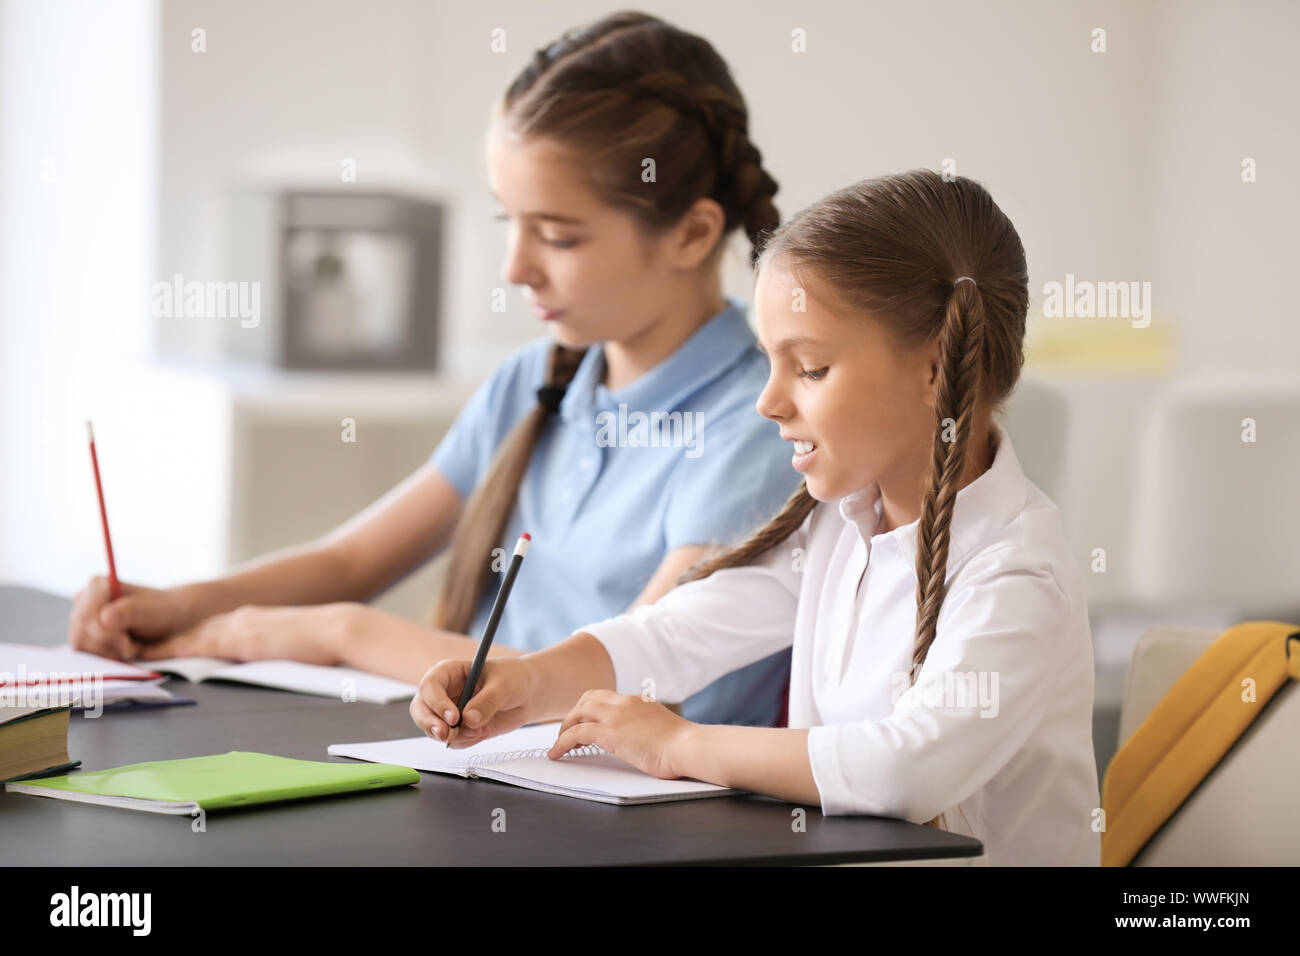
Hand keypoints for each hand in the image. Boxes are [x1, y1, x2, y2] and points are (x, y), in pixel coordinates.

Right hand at [68, 577, 189, 659]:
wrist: (165, 622)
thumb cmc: (158, 612)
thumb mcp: (149, 610)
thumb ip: (128, 612)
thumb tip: (105, 618)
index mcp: (97, 585)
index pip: (85, 614)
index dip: (102, 631)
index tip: (125, 638)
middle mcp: (83, 600)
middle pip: (81, 631)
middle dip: (108, 643)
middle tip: (131, 643)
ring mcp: (80, 619)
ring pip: (81, 643)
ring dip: (109, 650)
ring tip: (130, 644)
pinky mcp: (82, 636)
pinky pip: (84, 653)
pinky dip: (105, 655)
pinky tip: (122, 649)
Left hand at [133, 604, 351, 664]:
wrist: (341, 628)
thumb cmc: (326, 642)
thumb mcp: (293, 645)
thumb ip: (273, 652)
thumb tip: (268, 665)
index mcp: (253, 622)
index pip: (209, 632)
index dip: (184, 640)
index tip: (162, 649)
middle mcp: (241, 620)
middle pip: (193, 632)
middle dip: (164, 642)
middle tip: (133, 651)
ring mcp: (239, 627)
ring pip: (189, 637)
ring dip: (161, 646)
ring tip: (131, 654)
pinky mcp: (241, 639)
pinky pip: (198, 646)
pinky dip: (173, 651)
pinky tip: (152, 657)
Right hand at [410, 657, 541, 747]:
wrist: (528, 694)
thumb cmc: (514, 678)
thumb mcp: (504, 685)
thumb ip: (487, 701)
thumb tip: (469, 719)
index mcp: (450, 672)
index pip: (430, 685)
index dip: (437, 702)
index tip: (454, 717)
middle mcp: (445, 692)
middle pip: (421, 709)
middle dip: (430, 724)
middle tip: (446, 734)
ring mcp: (450, 712)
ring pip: (432, 728)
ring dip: (452, 736)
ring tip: (478, 731)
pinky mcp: (460, 729)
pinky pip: (452, 741)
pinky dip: (464, 742)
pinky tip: (482, 733)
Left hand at [548, 690, 693, 779]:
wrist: (687, 746)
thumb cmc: (681, 744)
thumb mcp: (659, 726)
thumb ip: (645, 725)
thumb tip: (639, 736)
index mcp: (636, 701)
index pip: (604, 697)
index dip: (589, 708)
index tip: (582, 720)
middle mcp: (623, 703)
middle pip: (587, 700)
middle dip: (573, 715)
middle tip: (567, 732)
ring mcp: (616, 716)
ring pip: (578, 713)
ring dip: (565, 728)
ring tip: (559, 743)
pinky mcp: (610, 732)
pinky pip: (576, 734)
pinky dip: (562, 742)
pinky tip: (557, 753)